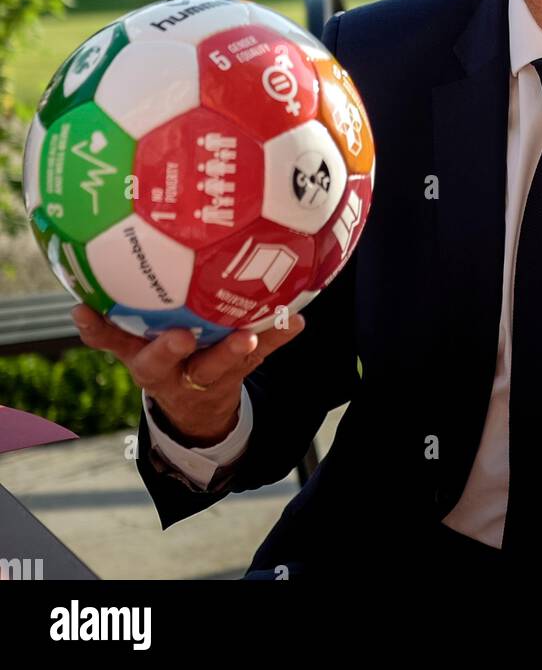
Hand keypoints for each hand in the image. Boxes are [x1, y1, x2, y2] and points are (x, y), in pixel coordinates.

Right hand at [71, 303, 305, 444]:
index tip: (89, 314)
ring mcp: (212, 374)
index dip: (104, 334)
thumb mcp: (133, 351)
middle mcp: (178, 372)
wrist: (197, 409)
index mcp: (147, 364)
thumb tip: (76, 300)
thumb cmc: (163, 362)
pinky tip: (298, 321)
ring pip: (224, 364)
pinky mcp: (242, 370)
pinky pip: (264, 353)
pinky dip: (280, 336)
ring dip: (239, 349)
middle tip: (182, 336)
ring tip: (252, 334)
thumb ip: (108, 330)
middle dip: (173, 350)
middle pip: (172, 364)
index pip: (123, 349)